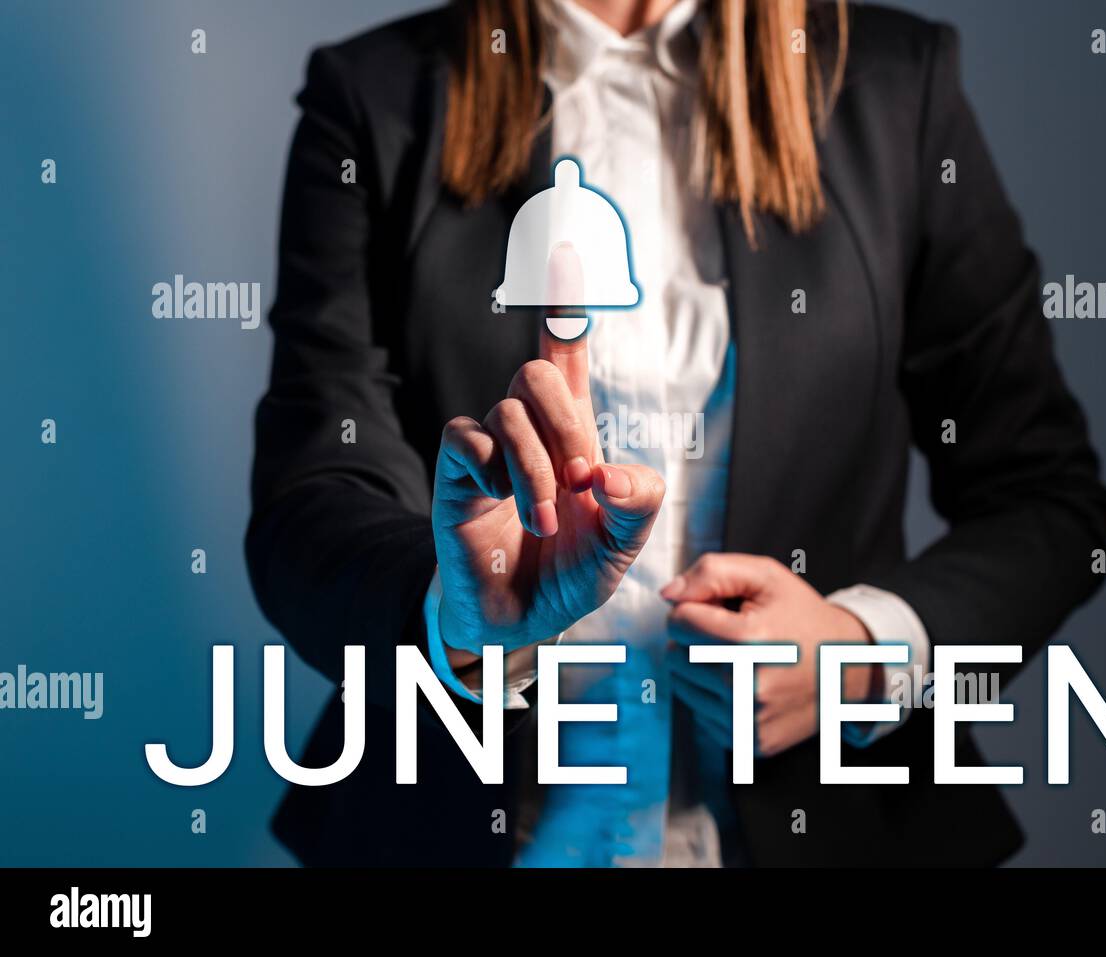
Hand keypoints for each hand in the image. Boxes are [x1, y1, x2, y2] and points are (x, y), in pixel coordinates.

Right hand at [432, 319, 664, 658]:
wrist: (518, 620)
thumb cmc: (569, 570)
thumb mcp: (624, 543)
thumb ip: (639, 503)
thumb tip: (606, 474)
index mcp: (572, 434)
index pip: (564, 355)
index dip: (563, 304)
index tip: (563, 250)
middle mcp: (528, 430)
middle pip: (536, 372)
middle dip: (569, 425)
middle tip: (581, 481)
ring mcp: (488, 449)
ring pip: (510, 410)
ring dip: (537, 468)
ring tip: (545, 518)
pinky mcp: (456, 473)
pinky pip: (469, 439)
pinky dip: (499, 474)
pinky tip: (506, 508)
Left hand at [661, 553, 877, 756]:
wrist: (847, 666)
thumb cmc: (802, 617)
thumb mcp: (766, 577)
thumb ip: (711, 573)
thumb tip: (668, 595)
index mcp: (749, 642)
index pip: (679, 620)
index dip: (695, 608)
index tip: (722, 610)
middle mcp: (745, 687)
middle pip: (675, 654)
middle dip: (696, 639)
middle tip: (734, 634)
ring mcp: (747, 721)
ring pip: (682, 685)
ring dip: (701, 667)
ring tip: (740, 658)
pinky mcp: (748, 743)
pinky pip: (700, 712)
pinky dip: (715, 696)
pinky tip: (745, 684)